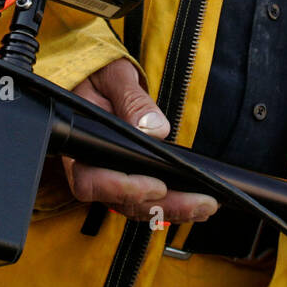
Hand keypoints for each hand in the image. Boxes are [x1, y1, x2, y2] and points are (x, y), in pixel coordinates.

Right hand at [62, 58, 218, 223]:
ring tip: (206, 205)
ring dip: (172, 210)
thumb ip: (131, 101)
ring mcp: (108, 176)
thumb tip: (154, 129)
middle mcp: (91, 167)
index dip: (124, 190)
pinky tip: (196, 202)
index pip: (90, 182)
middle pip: (121, 203)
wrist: (95, 79)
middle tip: (202, 203)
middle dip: (164, 206)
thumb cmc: (98, 76)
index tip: (158, 186)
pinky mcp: (126, 177)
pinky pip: (144, 200)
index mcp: (81, 144)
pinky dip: (170, 204)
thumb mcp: (114, 78)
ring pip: (136, 206)